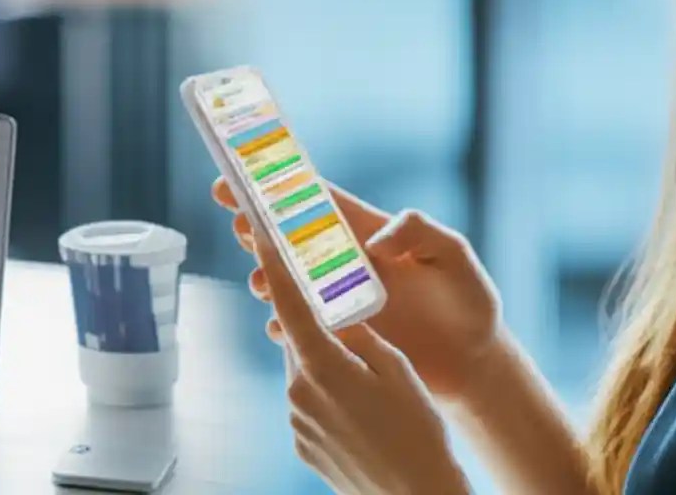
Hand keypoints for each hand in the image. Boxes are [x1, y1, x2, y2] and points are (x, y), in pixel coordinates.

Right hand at [213, 177, 502, 399]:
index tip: (241, 177)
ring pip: (285, 279)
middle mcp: (344, 261)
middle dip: (255, 226)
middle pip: (287, 236)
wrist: (472, 362)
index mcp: (366, 232)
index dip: (276, 185)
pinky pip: (297, 323)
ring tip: (261, 281)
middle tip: (239, 224)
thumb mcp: (455, 255)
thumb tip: (375, 241)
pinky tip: (277, 326)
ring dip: (265, 275)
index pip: (314, 200)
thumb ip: (420, 231)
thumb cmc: (470, 301)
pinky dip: (281, 322)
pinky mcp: (336, 333)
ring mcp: (336, 297)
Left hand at [256, 226, 470, 494]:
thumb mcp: (397, 369)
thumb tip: (335, 316)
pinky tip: (363, 415)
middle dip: (317, 326)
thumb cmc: (418, 434)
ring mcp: (297, 420)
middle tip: (347, 323)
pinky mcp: (300, 442)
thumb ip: (359, 335)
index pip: (288, 302)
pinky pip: (308, 403)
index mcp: (322, 365)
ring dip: (326, 366)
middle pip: (297, 338)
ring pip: (304, 371)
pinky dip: (328, 397)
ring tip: (370, 387)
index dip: (272, 263)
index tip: (257, 232)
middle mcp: (298, 391)